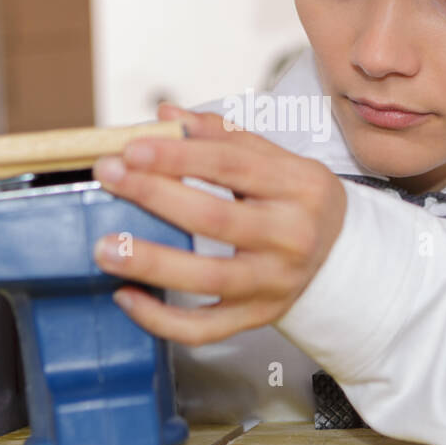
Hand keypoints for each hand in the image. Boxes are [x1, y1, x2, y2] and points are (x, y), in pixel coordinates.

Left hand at [91, 104, 346, 344]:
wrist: (341, 257)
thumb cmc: (298, 201)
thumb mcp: (277, 161)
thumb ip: (223, 137)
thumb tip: (167, 116)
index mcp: (298, 186)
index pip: (232, 166)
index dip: (179, 157)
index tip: (132, 148)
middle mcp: (291, 236)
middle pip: (216, 218)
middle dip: (155, 196)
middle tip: (108, 177)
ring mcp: (274, 282)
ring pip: (208, 278)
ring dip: (150, 263)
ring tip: (104, 247)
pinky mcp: (257, 317)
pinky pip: (205, 328)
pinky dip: (161, 319)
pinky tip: (127, 297)